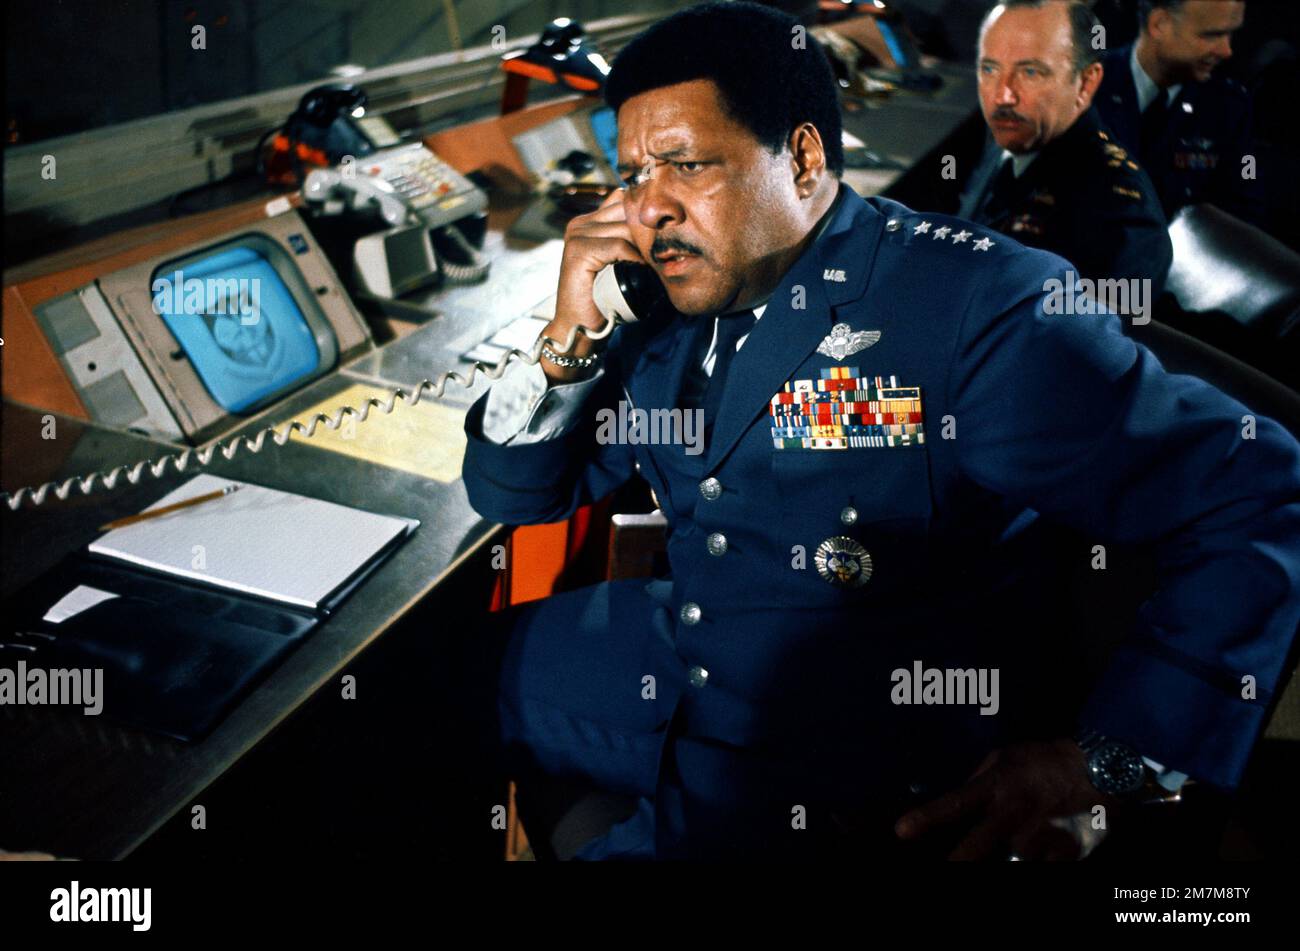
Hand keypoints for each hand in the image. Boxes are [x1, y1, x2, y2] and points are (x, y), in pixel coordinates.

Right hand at [542, 189, 646, 382]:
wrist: (580, 326)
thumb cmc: (603, 298)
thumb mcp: (620, 263)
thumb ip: (630, 242)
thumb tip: (662, 228)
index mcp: (588, 222)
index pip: (623, 201)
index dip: (645, 215)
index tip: (665, 231)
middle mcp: (580, 224)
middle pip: (626, 211)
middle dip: (648, 229)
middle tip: (665, 248)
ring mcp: (577, 236)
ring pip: (624, 228)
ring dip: (643, 246)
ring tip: (654, 262)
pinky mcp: (578, 251)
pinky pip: (617, 246)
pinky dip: (633, 258)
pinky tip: (640, 270)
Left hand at [894, 738, 1120, 859]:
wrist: (1101, 769)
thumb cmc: (1044, 760)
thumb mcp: (1004, 758)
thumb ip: (977, 781)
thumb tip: (955, 803)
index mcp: (995, 786)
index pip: (954, 803)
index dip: (926, 818)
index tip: (901, 831)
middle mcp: (1013, 814)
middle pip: (976, 848)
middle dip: (959, 862)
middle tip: (948, 867)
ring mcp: (1039, 837)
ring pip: (1011, 863)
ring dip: (1013, 854)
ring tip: (1030, 830)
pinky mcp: (1064, 854)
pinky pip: (1041, 868)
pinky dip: (1041, 860)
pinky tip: (1050, 839)